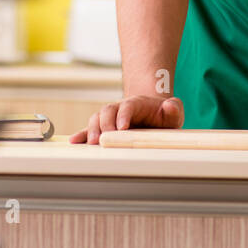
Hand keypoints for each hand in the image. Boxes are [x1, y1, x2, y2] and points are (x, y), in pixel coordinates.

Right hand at [69, 94, 183, 143]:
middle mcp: (120, 108)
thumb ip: (173, 109)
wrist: (153, 115)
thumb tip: (170, 106)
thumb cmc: (163, 116)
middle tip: (105, 139)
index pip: (128, 106)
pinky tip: (74, 141)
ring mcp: (110, 118)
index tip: (122, 128)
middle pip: (107, 111)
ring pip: (96, 118)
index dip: (123, 115)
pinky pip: (90, 130)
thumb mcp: (173, 112)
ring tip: (91, 143)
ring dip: (92, 130)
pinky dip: (81, 135)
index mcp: (136, 103)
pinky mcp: (104, 129)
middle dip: (105, 124)